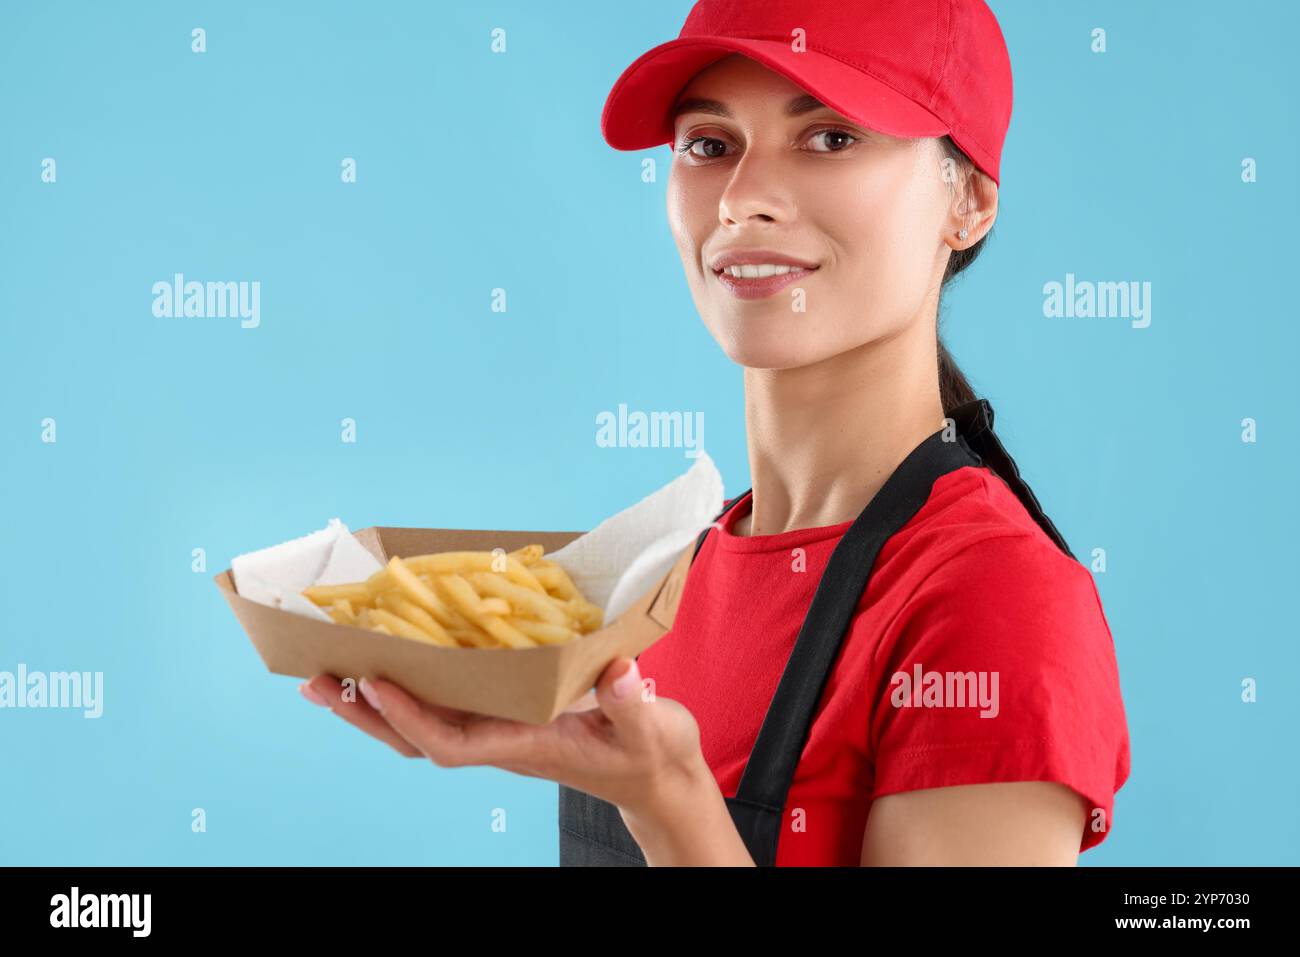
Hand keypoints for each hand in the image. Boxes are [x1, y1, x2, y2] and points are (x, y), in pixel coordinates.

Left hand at [298, 658, 708, 820]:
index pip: (453, 743)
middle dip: (366, 713)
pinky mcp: (506, 716)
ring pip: (423, 723)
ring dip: (374, 702)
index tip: (377, 684)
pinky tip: (389, 664)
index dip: (411, 717)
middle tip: (317, 680)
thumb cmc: (653, 755)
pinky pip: (444, 705)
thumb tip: (619, 674)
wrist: (654, 776)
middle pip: (418, 737)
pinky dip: (409, 687)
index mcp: (527, 745)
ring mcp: (500, 730)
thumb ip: (635, 705)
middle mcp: (502, 740)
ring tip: (329, 674)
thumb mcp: (655, 729)